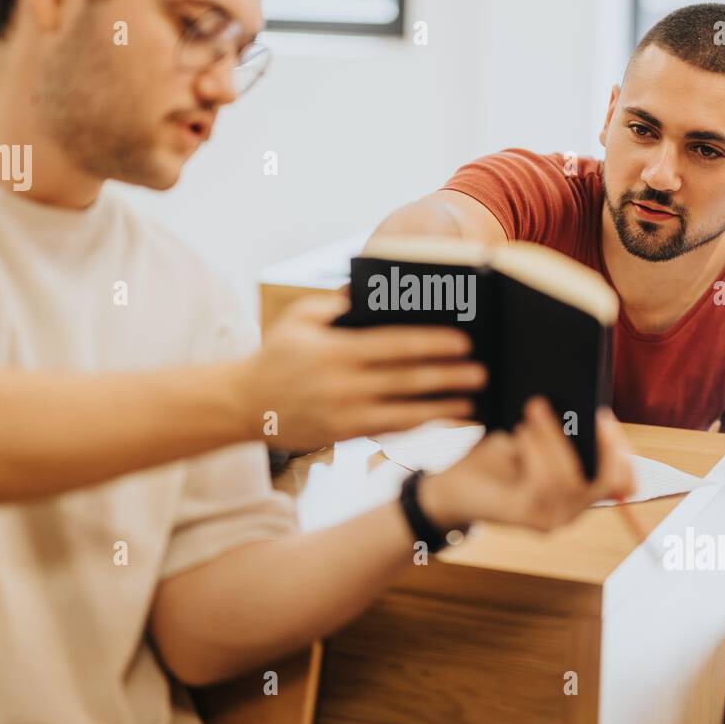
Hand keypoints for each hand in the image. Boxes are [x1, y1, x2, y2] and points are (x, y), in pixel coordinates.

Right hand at [238, 294, 485, 449]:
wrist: (242, 405)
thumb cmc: (276, 355)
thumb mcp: (300, 319)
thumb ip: (336, 303)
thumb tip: (373, 289)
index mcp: (336, 351)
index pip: (393, 345)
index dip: (431, 343)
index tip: (462, 340)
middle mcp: (343, 385)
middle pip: (406, 379)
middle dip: (448, 375)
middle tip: (482, 370)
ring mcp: (345, 414)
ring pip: (404, 412)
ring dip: (442, 406)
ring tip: (473, 399)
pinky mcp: (344, 435)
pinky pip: (390, 430)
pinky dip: (420, 424)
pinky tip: (444, 417)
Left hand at [418, 397, 635, 532]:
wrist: (451, 488)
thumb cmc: (495, 459)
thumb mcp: (533, 438)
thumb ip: (561, 428)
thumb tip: (581, 396)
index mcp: (580, 491)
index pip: (622, 482)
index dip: (623, 452)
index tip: (604, 416)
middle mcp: (572, 511)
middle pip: (606, 480)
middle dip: (599, 442)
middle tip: (585, 410)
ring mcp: (551, 519)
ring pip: (570, 478)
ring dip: (553, 438)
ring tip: (533, 412)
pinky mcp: (527, 519)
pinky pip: (543, 483)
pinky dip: (535, 451)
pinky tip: (520, 435)